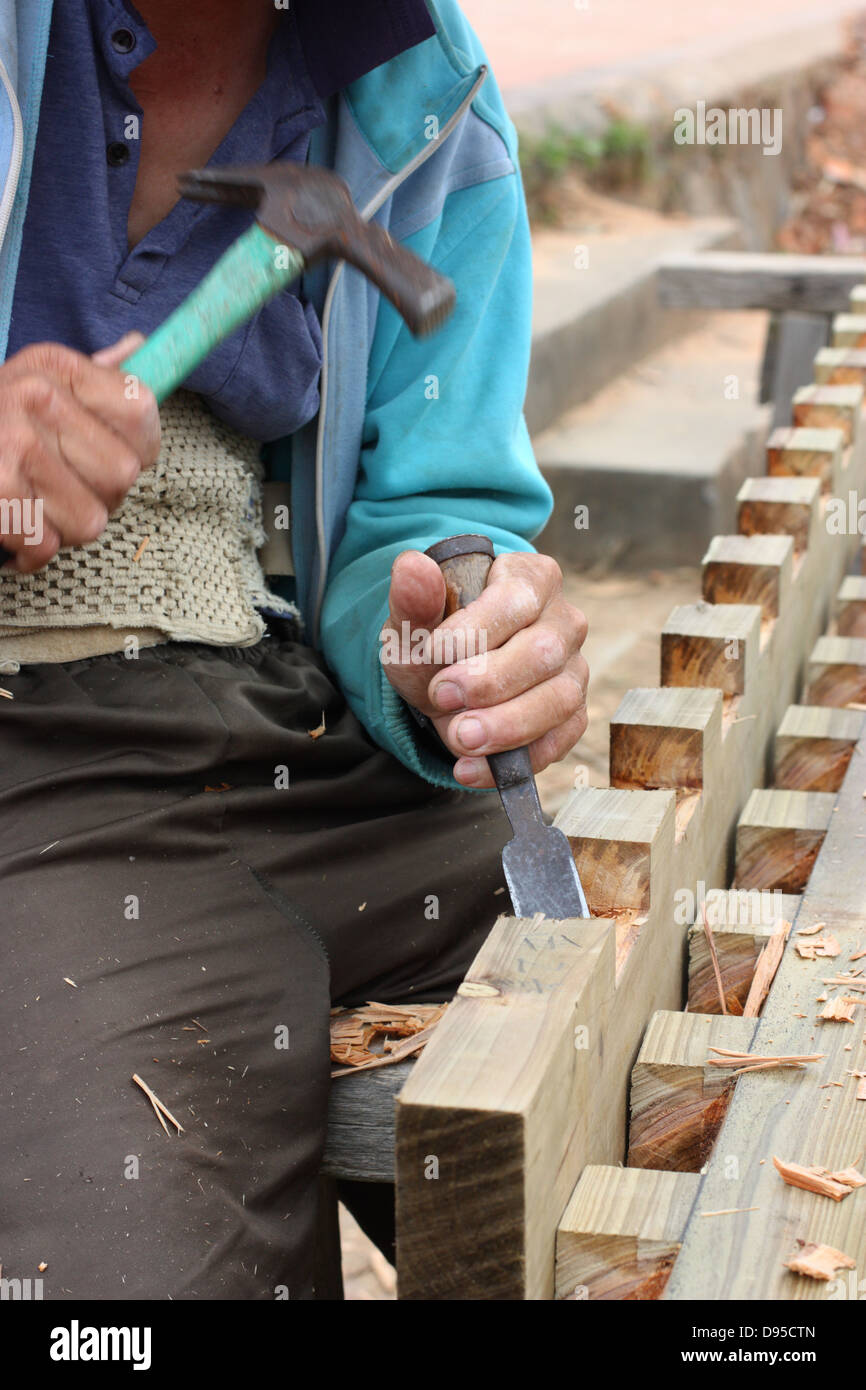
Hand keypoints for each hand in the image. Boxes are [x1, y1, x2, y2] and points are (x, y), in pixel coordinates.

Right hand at [0, 334, 159, 571]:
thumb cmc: (0, 422)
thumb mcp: (40, 383)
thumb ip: (93, 373)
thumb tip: (137, 345)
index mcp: (57, 366)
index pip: (140, 411)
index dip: (138, 448)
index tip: (110, 454)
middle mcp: (36, 395)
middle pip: (121, 476)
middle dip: (101, 496)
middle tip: (64, 486)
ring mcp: (14, 442)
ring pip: (90, 521)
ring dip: (66, 527)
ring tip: (39, 506)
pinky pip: (47, 545)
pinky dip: (33, 551)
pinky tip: (18, 529)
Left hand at [381, 548, 588, 787]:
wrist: (445, 682)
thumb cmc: (436, 641)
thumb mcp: (414, 622)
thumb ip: (412, 597)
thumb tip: (410, 565)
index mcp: (531, 578)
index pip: (516, 599)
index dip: (476, 629)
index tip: (434, 652)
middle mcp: (563, 621)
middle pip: (543, 651)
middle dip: (490, 682)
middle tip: (440, 698)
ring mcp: (574, 670)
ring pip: (559, 699)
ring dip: (506, 725)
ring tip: (459, 739)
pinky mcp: (572, 714)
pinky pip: (559, 741)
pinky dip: (515, 761)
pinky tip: (471, 769)